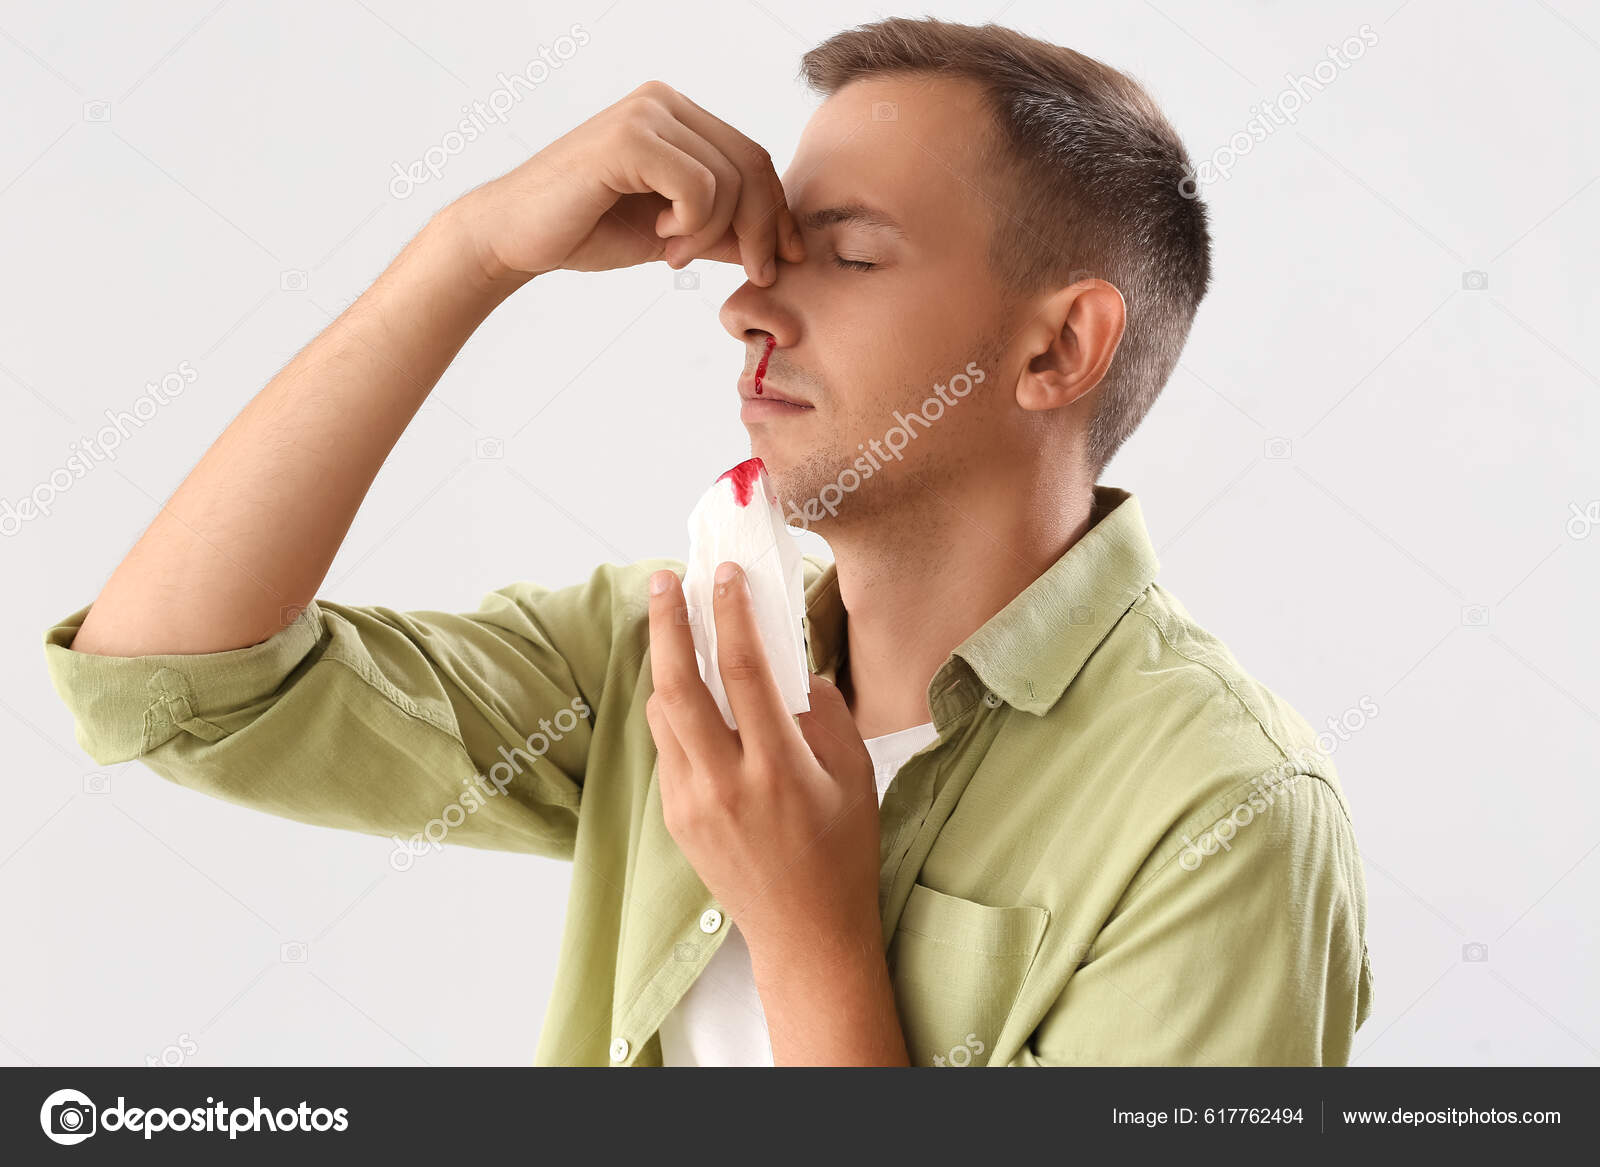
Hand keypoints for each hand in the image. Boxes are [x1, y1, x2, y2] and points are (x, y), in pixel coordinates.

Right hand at [453, 80, 805, 286]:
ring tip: (674, 254)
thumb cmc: (586, 230)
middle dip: (762, 229)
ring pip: (730, 180)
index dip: (777, 211)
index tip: (782, 260)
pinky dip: (691, 224)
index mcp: (676, 115)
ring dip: (713, 233)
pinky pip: (700, 187)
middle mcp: (664, 102)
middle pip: (751, 165)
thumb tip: (779, 247)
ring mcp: (646, 113)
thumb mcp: (673, 234)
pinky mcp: (630, 137)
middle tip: (750, 273)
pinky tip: (659, 237)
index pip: (752, 157)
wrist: (516, 237)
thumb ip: (721, 230)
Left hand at [644, 562, 879, 959]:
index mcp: (778, 768)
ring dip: (664, 665)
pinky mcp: (675, 817)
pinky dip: (674, 711)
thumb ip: (827, 715)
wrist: (805, 932)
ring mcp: (692, 802)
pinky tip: (687, 691)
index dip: (729, 615)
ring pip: (663, 714)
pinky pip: (667, 748)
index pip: (742, 672)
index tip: (724, 575)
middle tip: (665, 580)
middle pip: (678, 685)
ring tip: (673, 626)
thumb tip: (795, 668)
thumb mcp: (854, 777)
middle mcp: (726, 783)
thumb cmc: (841, 852)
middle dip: (667, 624)